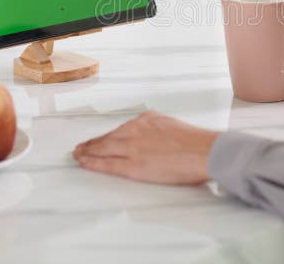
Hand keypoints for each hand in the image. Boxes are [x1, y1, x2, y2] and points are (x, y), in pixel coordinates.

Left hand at [73, 111, 218, 184]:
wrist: (205, 151)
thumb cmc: (198, 143)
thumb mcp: (175, 127)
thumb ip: (160, 130)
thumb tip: (157, 138)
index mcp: (149, 119)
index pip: (122, 128)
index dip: (108, 135)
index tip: (99, 139)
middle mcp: (137, 129)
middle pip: (109, 137)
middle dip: (93, 142)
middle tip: (80, 147)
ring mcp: (133, 146)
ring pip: (103, 148)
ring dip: (88, 151)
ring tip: (78, 155)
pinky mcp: (133, 164)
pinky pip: (107, 163)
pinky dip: (92, 162)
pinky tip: (83, 162)